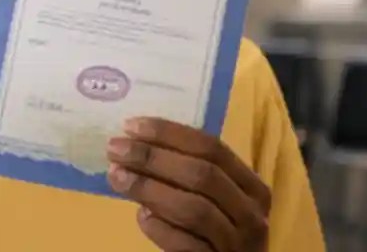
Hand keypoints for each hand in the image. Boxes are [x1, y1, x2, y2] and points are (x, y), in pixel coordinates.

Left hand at [106, 117, 269, 250]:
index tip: (129, 126)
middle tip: (114, 149)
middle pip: (203, 175)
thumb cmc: (214, 231)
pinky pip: (185, 244)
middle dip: (153, 157)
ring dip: (149, 188)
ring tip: (117, 177)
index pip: (212, 148)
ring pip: (194, 209)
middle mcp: (252, 215)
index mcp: (252, 187)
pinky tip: (141, 217)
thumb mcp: (211, 198)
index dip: (169, 133)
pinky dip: (160, 228)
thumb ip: (185, 173)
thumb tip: (132, 144)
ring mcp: (237, 244)